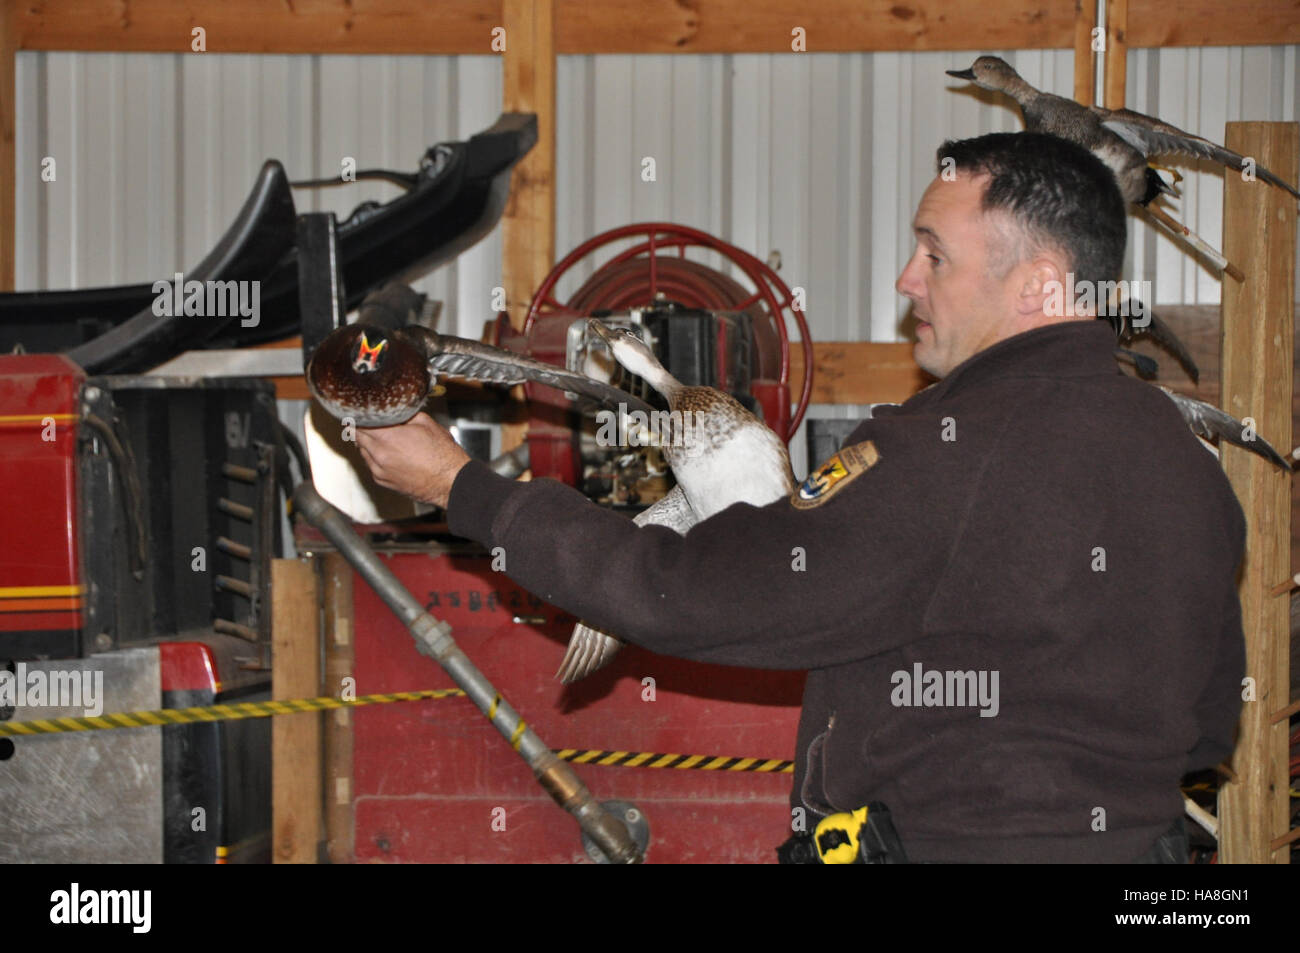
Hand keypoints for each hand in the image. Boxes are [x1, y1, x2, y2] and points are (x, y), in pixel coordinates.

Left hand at [354, 412, 469, 508]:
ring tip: (380, 437)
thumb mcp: (426, 423)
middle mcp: (379, 455)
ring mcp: (379, 470)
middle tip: (367, 421)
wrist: (450, 482)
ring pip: (362, 451)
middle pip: (356, 436)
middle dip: (361, 428)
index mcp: (388, 438)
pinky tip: (388, 453)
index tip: (361, 411)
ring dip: (367, 443)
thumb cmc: (443, 455)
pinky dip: (374, 457)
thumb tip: (394, 410)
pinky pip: (370, 465)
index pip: (359, 423)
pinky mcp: (382, 481)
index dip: (359, 415)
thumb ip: (404, 415)